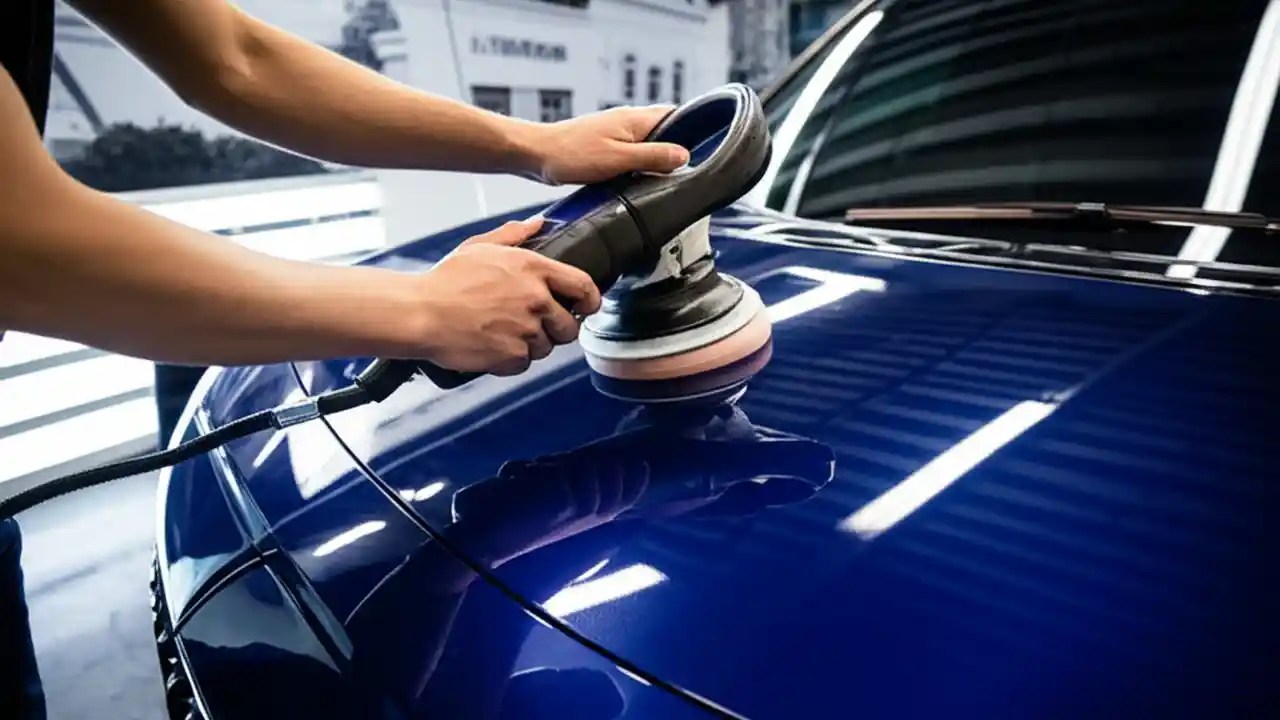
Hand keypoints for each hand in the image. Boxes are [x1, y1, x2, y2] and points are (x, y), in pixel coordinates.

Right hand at [413, 218, 600, 374]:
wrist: (421, 313)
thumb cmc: (446, 280)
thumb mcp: (480, 247)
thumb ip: (515, 234)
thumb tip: (539, 222)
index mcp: (534, 269)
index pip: (584, 286)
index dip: (590, 300)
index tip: (586, 306)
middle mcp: (536, 299)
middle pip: (570, 326)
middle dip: (557, 329)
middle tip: (536, 325)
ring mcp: (526, 330)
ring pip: (546, 347)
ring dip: (531, 345)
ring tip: (504, 333)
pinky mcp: (513, 356)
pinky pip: (525, 364)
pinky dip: (512, 360)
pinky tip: (493, 346)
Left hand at [531, 105, 690, 184]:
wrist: (538, 155)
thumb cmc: (572, 154)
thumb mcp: (619, 159)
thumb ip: (653, 157)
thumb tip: (684, 156)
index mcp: (636, 119)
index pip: (675, 115)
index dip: (692, 128)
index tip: (705, 147)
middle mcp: (628, 122)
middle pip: (664, 132)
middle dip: (675, 149)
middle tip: (685, 172)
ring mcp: (616, 134)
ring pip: (648, 145)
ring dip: (656, 160)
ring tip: (665, 179)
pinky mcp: (606, 147)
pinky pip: (632, 154)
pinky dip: (639, 165)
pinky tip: (639, 180)